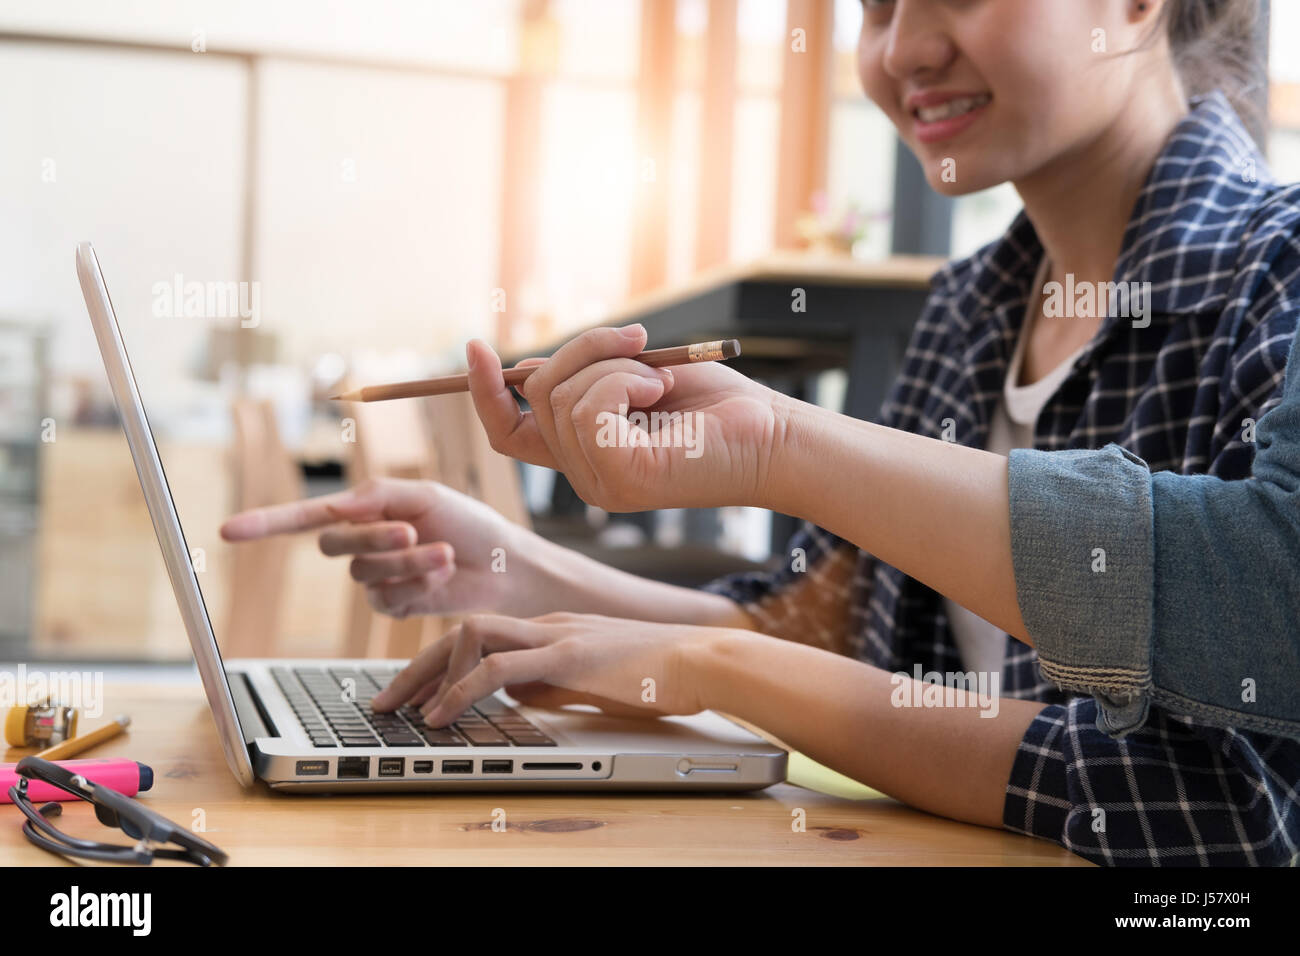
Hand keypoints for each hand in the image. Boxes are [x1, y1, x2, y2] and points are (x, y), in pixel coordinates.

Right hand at [220, 478, 524, 618]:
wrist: (504, 564)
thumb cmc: (470, 522)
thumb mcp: (427, 496)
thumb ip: (379, 497)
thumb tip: (336, 507)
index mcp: (365, 509)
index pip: (304, 517)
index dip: (265, 523)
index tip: (229, 531)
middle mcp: (363, 543)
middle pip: (334, 543)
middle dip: (375, 538)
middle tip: (413, 532)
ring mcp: (375, 576)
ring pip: (364, 572)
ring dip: (408, 562)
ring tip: (446, 553)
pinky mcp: (393, 604)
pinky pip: (385, 597)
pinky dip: (416, 584)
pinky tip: (442, 575)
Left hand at [370, 611, 728, 725]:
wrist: (703, 661)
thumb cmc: (656, 676)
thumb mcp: (587, 682)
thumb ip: (547, 684)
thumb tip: (509, 703)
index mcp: (549, 627)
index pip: (476, 635)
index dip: (435, 666)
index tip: (408, 697)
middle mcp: (545, 622)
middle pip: (460, 629)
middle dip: (414, 668)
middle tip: (382, 705)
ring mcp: (556, 633)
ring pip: (471, 634)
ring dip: (432, 674)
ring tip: (407, 712)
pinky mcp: (569, 653)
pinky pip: (501, 666)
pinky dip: (463, 690)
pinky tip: (444, 714)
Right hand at [466, 324, 790, 511]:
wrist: (777, 438)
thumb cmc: (720, 408)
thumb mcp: (640, 376)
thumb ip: (588, 375)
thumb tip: (529, 366)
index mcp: (586, 455)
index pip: (510, 432)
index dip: (484, 391)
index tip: (474, 345)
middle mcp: (584, 476)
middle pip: (536, 394)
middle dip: (583, 349)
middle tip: (639, 341)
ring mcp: (598, 482)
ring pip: (562, 396)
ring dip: (613, 364)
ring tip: (660, 377)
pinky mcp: (619, 477)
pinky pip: (587, 409)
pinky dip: (623, 382)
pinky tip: (660, 391)